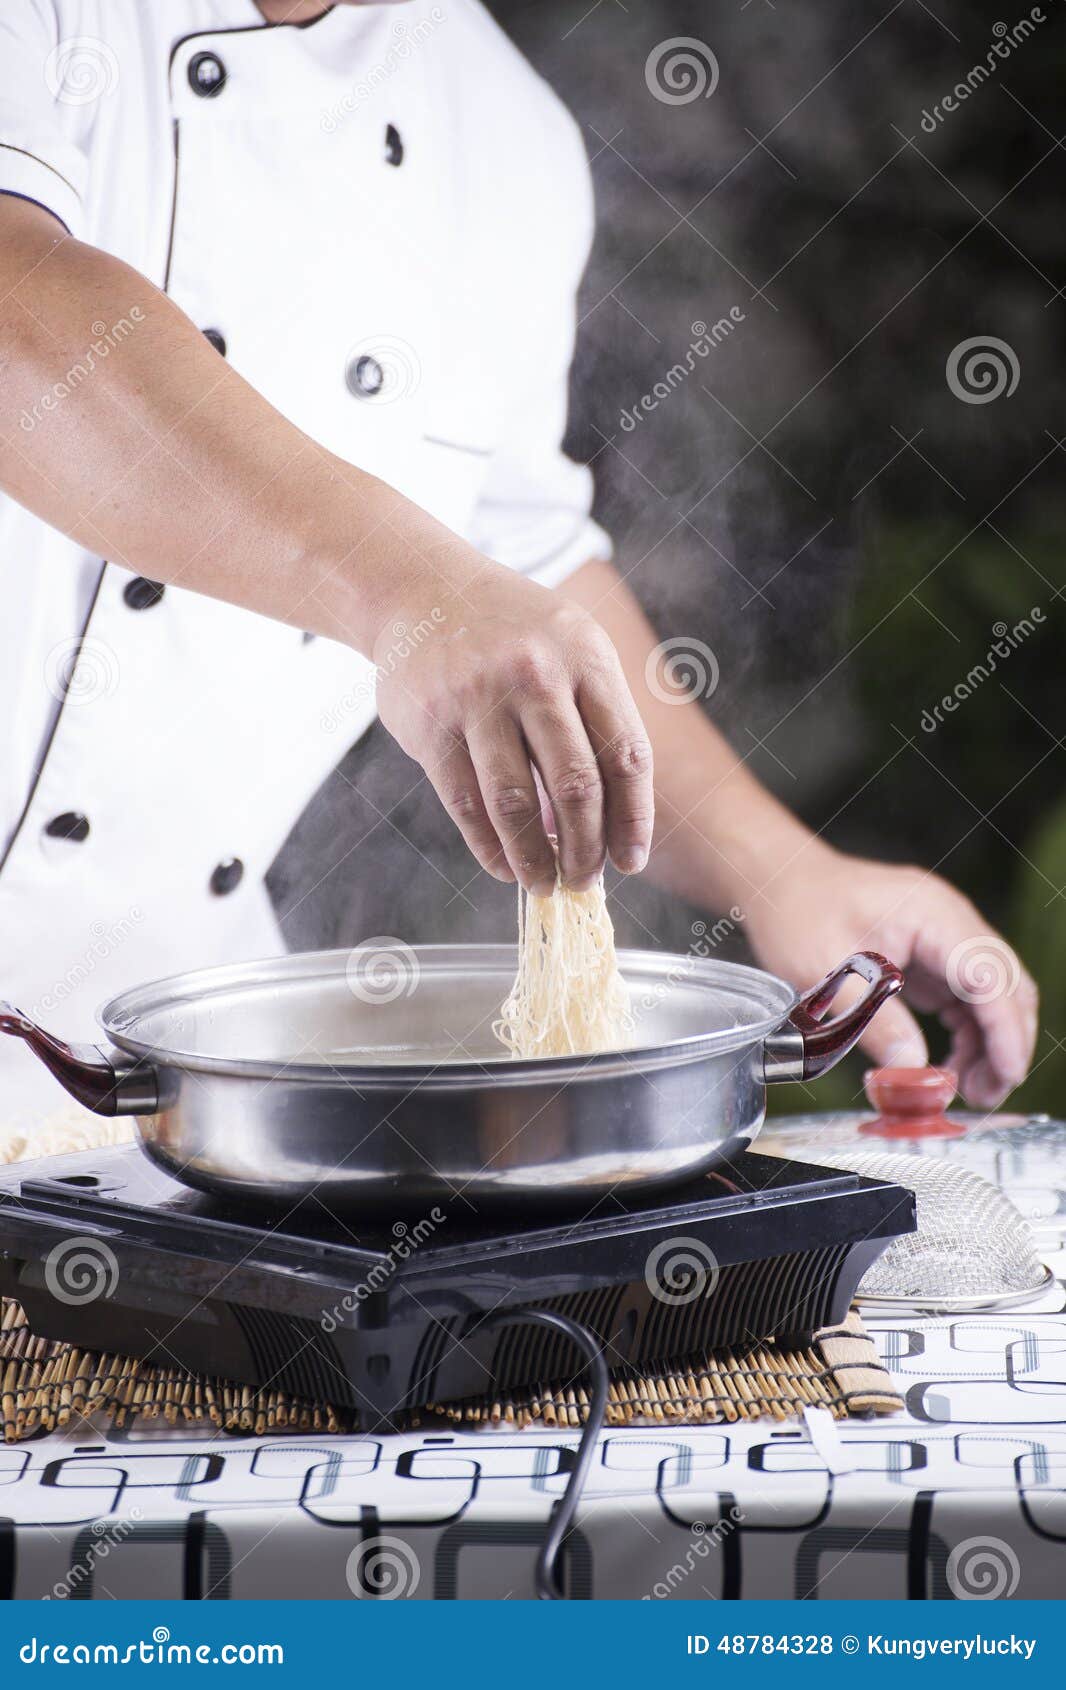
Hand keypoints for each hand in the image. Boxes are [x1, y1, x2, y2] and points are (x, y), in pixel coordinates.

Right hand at [375, 558, 654, 893]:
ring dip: (534, 858)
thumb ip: (592, 723)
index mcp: (585, 657)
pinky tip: (503, 867)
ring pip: (515, 803)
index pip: (625, 754)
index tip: (630, 860)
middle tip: (583, 882)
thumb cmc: (512, 634)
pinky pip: (465, 802)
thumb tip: (606, 827)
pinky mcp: (429, 722)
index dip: (633, 819)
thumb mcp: (570, 649)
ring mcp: (478, 696)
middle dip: (584, 849)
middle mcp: (535, 674)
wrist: (422, 587)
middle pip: (576, 785)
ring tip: (544, 884)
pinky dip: (488, 847)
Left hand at [741, 841, 1037, 1107]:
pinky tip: (953, 1067)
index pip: (989, 975)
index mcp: (931, 914)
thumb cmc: (796, 912)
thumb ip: (872, 1022)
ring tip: (970, 1091)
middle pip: (1006, 985)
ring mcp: (944, 937)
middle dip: (1007, 1043)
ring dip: (991, 1044)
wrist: (780, 882)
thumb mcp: (823, 971)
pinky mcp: (932, 955)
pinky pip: (969, 998)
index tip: (1007, 1073)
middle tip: (986, 1096)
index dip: (1005, 1028)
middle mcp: (949, 921)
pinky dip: (970, 1035)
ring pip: (993, 996)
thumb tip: (911, 1071)